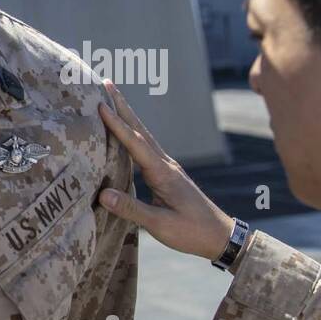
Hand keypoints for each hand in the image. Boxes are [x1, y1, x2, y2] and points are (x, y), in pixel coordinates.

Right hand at [98, 80, 234, 259]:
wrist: (220, 236)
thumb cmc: (191, 232)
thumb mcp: (160, 225)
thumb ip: (132, 209)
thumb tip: (102, 194)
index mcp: (163, 173)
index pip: (135, 144)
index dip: (117, 124)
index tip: (100, 105)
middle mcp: (166, 165)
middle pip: (140, 130)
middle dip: (122, 106)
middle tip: (106, 83)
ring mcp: (168, 168)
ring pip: (143, 137)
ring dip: (128, 116)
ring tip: (112, 99)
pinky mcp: (167, 175)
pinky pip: (146, 149)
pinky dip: (133, 135)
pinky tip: (127, 133)